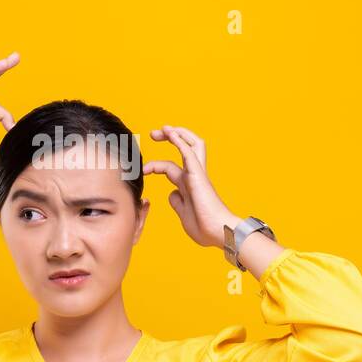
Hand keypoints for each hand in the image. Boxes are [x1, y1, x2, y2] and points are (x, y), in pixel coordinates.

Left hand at [143, 125, 236, 247]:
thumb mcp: (184, 213)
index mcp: (189, 185)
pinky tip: (170, 132)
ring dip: (176, 133)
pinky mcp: (198, 176)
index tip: (143, 168)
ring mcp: (197, 174)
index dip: (155, 164)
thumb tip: (171, 193)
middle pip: (185, 147)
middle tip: (153, 134)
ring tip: (162, 128)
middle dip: (169, 138)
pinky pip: (189, 153)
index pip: (171, 166)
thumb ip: (177, 202)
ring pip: (192, 144)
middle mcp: (193, 176)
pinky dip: (180, 140)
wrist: (218, 233)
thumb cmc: (204, 227)